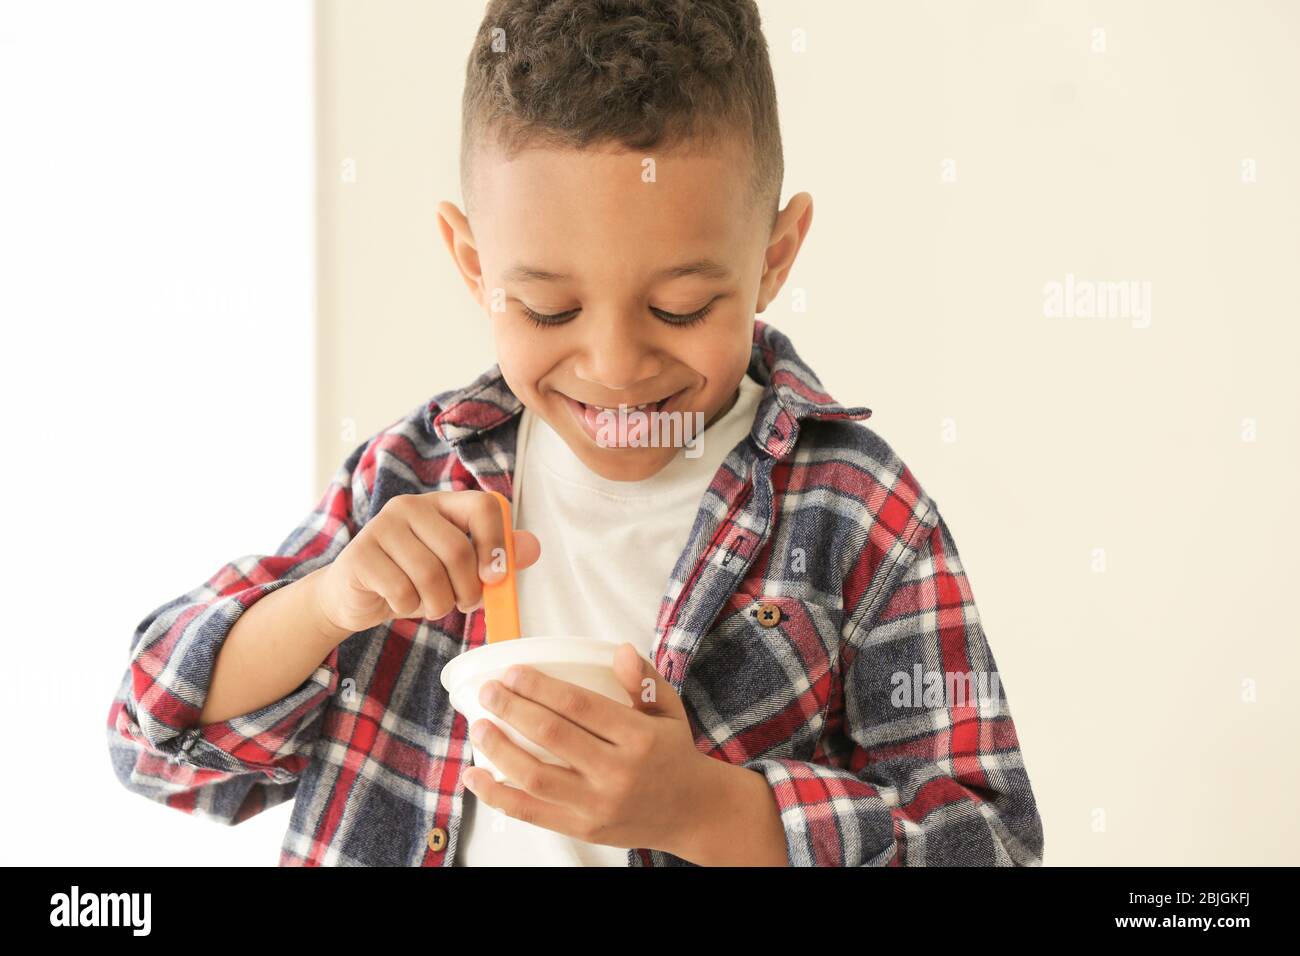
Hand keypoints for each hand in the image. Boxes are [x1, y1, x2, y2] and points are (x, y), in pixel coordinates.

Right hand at [313, 491, 540, 634]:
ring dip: (437, 604)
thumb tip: (532, 548)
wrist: (353, 596)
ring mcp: (381, 527)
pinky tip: (398, 602)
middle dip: (467, 590)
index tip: (494, 577)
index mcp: (441, 504)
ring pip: (430, 575)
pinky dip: (408, 608)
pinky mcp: (360, 554)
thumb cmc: (411, 579)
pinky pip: (401, 591)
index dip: (496, 543)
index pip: (483, 506)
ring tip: (428, 604)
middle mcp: (411, 507)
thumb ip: (494, 556)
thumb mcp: (456, 569)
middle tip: (461, 604)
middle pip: (458, 550)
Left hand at [460, 642, 721, 857]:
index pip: (579, 705)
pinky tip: (475, 776)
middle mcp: (617, 772)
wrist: (692, 813)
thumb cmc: (673, 753)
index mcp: (639, 737)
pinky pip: (531, 813)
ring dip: (498, 749)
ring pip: (534, 776)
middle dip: (511, 709)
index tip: (512, 673)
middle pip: (551, 736)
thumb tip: (619, 650)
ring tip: (479, 727)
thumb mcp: (668, 708)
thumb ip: (643, 678)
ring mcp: (597, 805)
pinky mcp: (583, 829)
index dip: (540, 687)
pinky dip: (497, 795)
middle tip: (488, 693)